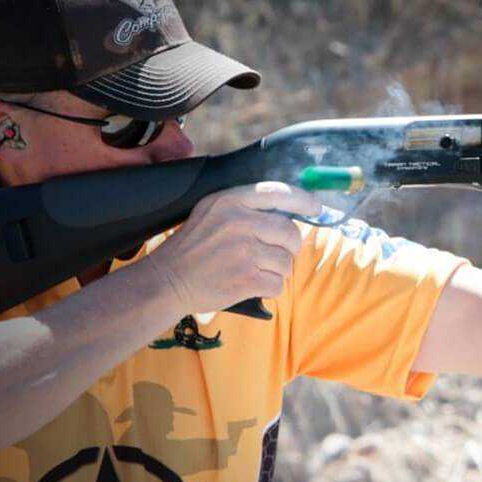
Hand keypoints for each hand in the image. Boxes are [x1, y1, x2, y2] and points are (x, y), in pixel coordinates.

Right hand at [139, 181, 326, 314]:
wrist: (166, 282)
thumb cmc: (193, 248)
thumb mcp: (211, 213)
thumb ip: (245, 208)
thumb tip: (290, 212)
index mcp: (230, 201)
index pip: (278, 193)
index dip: (303, 200)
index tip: (316, 208)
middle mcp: (238, 221)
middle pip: (290, 232)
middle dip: (289, 247)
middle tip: (275, 254)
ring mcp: (243, 251)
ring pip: (286, 261)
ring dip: (276, 270)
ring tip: (254, 270)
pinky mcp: (245, 278)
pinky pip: (277, 284)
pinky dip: (268, 288)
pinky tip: (249, 285)